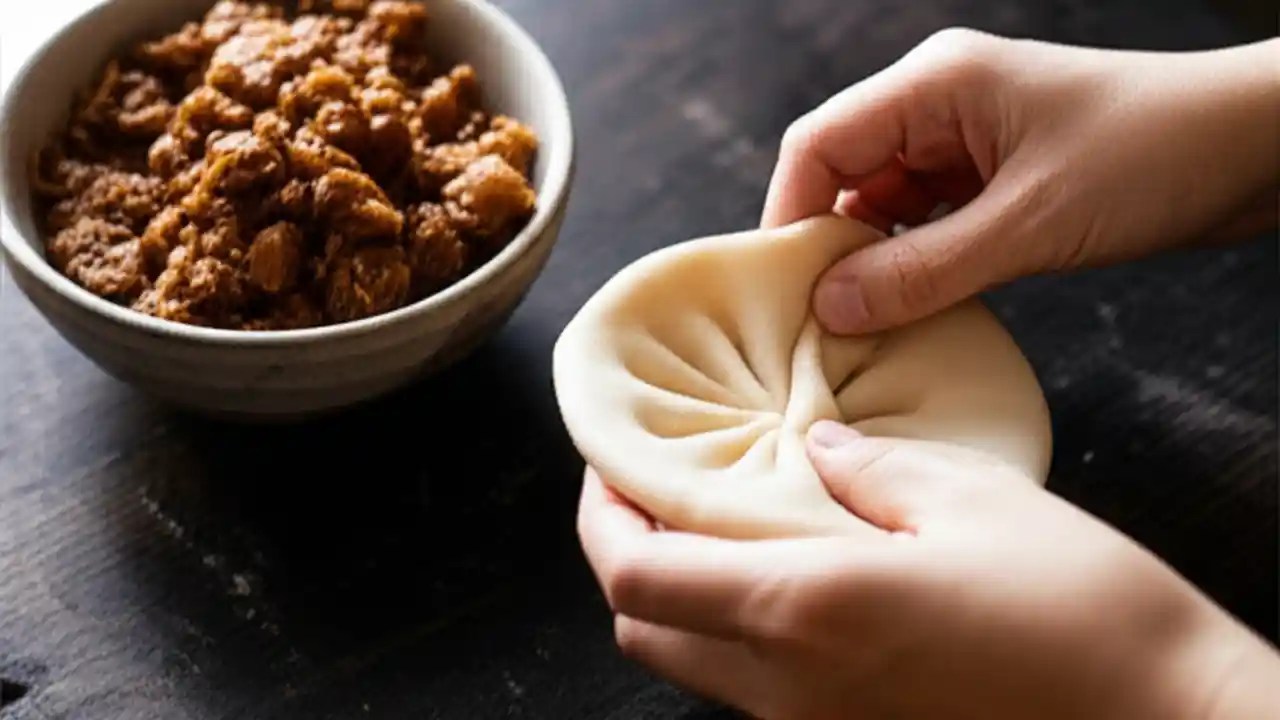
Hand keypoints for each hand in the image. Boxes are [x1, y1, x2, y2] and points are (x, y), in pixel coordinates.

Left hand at [577, 422, 1279, 719]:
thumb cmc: (1082, 611)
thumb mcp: (974, 501)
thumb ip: (872, 469)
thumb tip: (821, 450)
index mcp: (805, 610)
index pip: (635, 579)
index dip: (601, 519)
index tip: (610, 467)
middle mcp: (789, 687)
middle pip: (643, 629)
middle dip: (628, 555)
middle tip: (657, 489)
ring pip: (693, 663)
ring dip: (679, 594)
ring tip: (717, 523)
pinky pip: (752, 689)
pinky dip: (736, 630)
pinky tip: (787, 578)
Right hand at [761, 30, 1279, 333]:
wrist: (1260, 145)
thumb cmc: (1159, 155)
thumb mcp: (1031, 225)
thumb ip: (923, 271)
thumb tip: (831, 308)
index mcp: (934, 84)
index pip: (819, 144)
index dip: (788, 217)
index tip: (778, 291)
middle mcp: (938, 104)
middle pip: (843, 175)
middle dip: (827, 247)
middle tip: (817, 323)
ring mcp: (966, 139)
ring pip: (882, 204)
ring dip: (872, 262)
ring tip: (864, 326)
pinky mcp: (993, 175)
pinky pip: (926, 222)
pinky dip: (914, 264)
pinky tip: (914, 306)